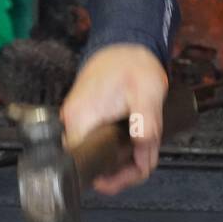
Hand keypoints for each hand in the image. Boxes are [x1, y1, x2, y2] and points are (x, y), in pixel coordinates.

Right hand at [60, 45, 169, 194]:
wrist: (124, 45)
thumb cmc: (132, 64)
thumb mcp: (148, 93)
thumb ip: (147, 125)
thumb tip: (142, 152)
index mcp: (82, 118)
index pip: (86, 164)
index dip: (111, 176)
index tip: (129, 173)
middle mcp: (73, 123)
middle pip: (93, 166)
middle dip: (122, 171)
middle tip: (143, 160)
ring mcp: (76, 124)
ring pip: (97, 158)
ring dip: (122, 162)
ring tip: (142, 150)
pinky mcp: (83, 122)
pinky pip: (97, 146)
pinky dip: (116, 150)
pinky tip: (132, 144)